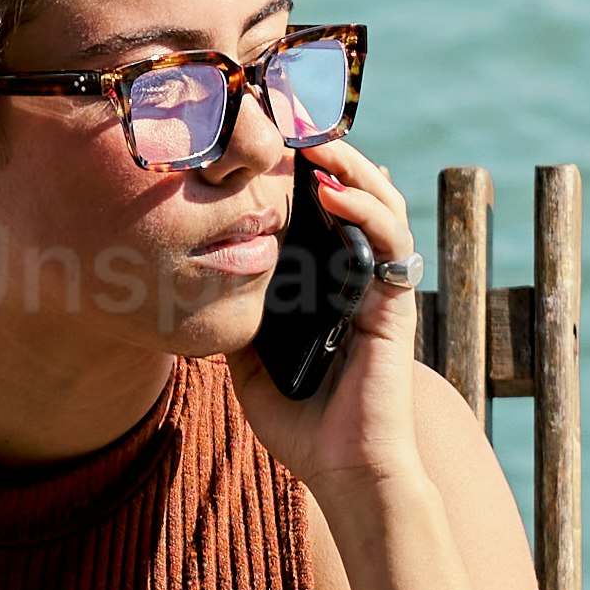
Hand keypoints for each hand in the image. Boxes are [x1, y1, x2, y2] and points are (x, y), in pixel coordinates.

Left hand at [217, 129, 422, 489]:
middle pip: (352, 192)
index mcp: (326, 284)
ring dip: (350, 164)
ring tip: (314, 138)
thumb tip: (194, 285)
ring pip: (380, 202)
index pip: (319, 210)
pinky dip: (366, 209)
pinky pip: (389, 242)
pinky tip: (332, 192)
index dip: (300, 170)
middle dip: (325, 152)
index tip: (262, 138)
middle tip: (287, 119)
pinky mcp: (395, 303)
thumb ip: (236, 318)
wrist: (344, 470)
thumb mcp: (249, 362)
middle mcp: (356, 276)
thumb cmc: (302, 423)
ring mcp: (379, 285)